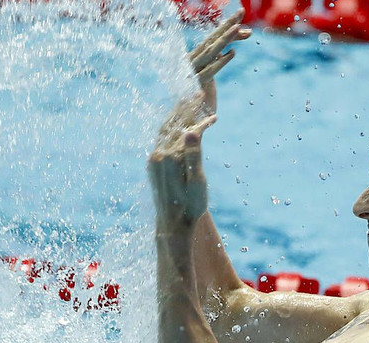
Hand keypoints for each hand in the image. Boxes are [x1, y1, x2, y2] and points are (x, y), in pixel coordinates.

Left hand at [149, 95, 217, 229]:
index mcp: (170, 157)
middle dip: (188, 108)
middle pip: (174, 124)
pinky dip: (171, 126)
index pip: (188, 129)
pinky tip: (177, 123)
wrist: (172, 225)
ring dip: (178, 114)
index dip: (202, 121)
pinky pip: (161, 138)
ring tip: (189, 101)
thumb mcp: (197, 182)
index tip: (215, 116)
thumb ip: (194, 154)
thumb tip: (192, 130)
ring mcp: (153, 158)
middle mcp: (158, 154)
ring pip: (166, 129)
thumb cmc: (189, 206)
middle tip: (199, 92)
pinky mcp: (153, 164)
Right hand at [188, 9, 250, 113]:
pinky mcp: (197, 86)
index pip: (214, 37)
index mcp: (197, 57)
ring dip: (225, 40)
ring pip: (211, 52)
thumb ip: (221, 57)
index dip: (227, 25)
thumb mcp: (212, 73)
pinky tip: (233, 53)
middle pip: (213, 39)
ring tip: (238, 29)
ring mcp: (194, 72)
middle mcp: (193, 61)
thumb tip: (235, 45)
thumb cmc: (201, 96)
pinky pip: (210, 72)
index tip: (241, 13)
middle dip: (228, 25)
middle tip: (241, 11)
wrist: (185, 119)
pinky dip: (220, 62)